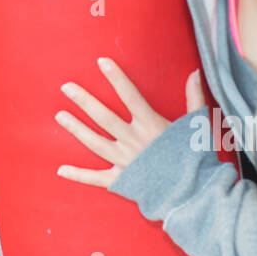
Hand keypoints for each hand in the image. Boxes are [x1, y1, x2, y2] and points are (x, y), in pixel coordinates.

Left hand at [56, 58, 205, 188]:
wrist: (194, 194)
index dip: (116, 78)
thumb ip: (194, 98)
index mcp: (151, 126)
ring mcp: (125, 161)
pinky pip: (96, 178)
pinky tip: (60, 170)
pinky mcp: (121, 180)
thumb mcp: (197, 125)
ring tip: (59, 116)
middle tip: (66, 87)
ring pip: (95, 143)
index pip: (130, 96)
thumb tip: (196, 72)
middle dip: (84, 101)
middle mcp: (134, 141)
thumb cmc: (195, 158)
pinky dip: (78, 175)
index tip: (101, 62)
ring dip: (76, 129)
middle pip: (104, 118)